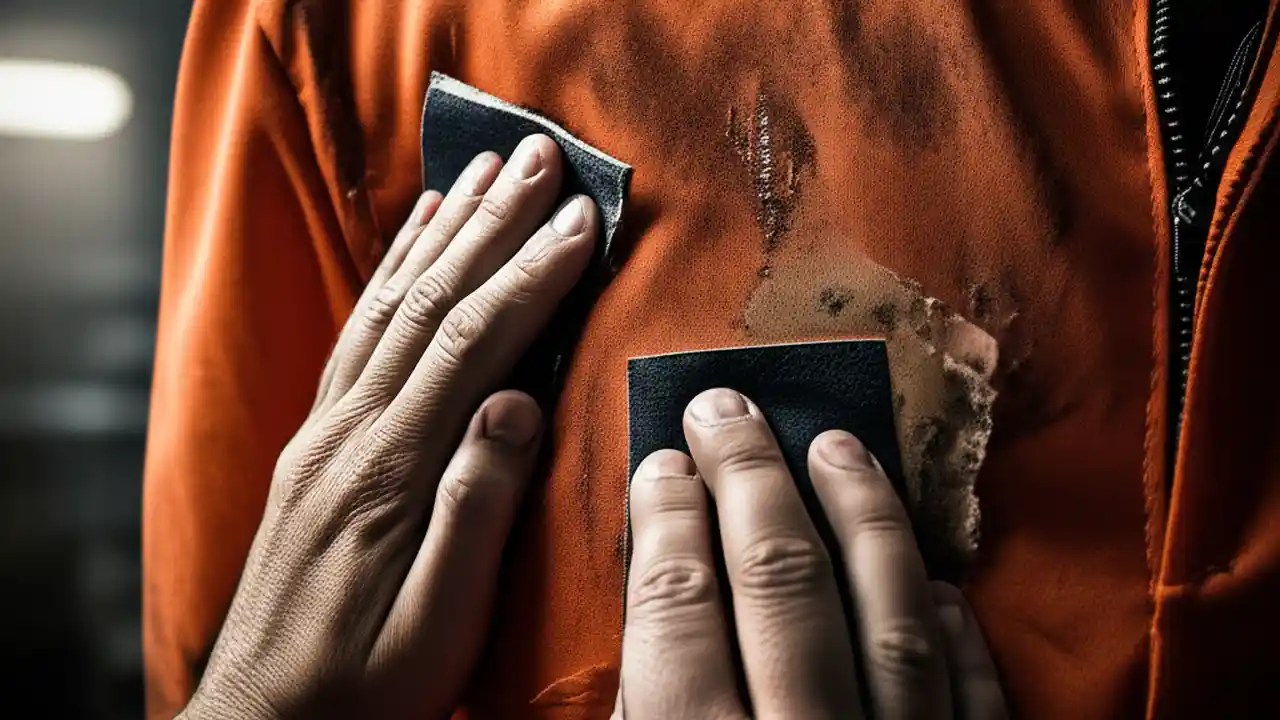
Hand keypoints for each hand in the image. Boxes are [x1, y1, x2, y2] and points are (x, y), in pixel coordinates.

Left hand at [182, 135, 597, 718]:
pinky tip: (415, 236)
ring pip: (390, 304)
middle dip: (492, 223)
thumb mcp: (439, 622)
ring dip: (442, 230)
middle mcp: (350, 432)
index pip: (472, 346)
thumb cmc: (368, 682)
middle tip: (541, 156)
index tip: (584, 221)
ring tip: (485, 170)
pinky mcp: (319, 440)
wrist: (268, 718)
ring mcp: (327, 430)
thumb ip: (476, 508)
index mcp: (390, 472)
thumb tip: (517, 403)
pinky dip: (391, 272)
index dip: (531, 276)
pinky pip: (358, 333)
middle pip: (429, 302)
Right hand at [619, 389, 1006, 718]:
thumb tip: (657, 607)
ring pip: (892, 622)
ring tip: (839, 445)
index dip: (667, 518)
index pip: (679, 603)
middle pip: (781, 581)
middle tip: (726, 409)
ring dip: (864, 518)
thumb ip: (644, 712)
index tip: (665, 462)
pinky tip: (935, 580)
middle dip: (749, 478)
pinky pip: (973, 701)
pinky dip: (956, 635)